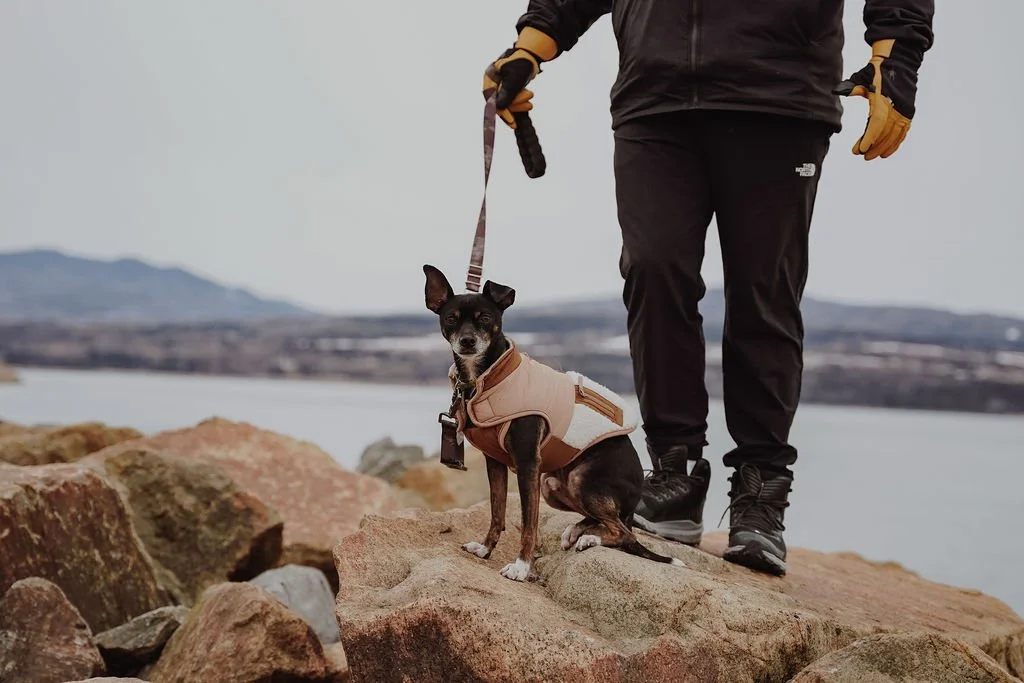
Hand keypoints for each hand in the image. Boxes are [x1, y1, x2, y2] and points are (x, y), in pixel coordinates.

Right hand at [483, 27, 557, 128]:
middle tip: (530, 105)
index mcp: (490, 76)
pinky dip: (519, 103)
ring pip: (506, 102)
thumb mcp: (516, 78)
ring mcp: (498, 84)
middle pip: (499, 102)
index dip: (502, 112)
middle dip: (515, 106)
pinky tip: (528, 102)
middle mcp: (492, 81)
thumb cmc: (523, 61)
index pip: (492, 99)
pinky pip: (510, 100)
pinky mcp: (506, 87)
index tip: (512, 122)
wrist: (531, 53)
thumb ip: (507, 93)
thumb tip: (498, 108)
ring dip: (519, 105)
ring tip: (531, 102)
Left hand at [834, 39, 919, 159]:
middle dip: (874, 146)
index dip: (869, 138)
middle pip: (885, 132)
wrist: (899, 61)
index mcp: (883, 99)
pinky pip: (903, 131)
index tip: (860, 150)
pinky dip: (896, 142)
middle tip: (862, 155)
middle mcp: (896, 106)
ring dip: (885, 147)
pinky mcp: (909, 111)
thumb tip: (837, 91)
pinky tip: (887, 151)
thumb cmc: (878, 70)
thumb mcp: (863, 77)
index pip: (877, 123)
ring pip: (896, 134)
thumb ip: (852, 87)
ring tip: (873, 156)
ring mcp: (904, 109)